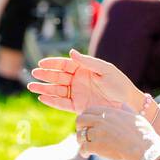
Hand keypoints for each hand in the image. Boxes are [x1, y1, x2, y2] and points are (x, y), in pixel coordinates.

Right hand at [27, 48, 142, 112]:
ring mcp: (77, 93)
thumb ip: (88, 62)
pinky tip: (42, 98)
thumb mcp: (105, 69)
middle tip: (34, 73)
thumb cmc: (119, 83)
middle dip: (45, 75)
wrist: (127, 103)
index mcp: (83, 69)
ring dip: (44, 88)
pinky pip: (62, 103)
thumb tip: (71, 52)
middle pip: (58, 77)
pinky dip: (52, 101)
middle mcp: (78, 81)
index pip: (64, 64)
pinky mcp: (78, 106)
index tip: (41, 63)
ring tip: (32, 87)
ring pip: (57, 90)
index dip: (52, 64)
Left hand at [75, 102, 155, 159]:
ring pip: (80, 135)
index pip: (90, 110)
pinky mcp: (96, 146)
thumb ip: (127, 110)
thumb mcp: (136, 118)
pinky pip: (83, 148)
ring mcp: (98, 133)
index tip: (88, 123)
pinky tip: (86, 155)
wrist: (144, 149)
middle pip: (80, 120)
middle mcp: (102, 120)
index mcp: (110, 112)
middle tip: (84, 134)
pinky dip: (83, 152)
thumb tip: (124, 104)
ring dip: (81, 141)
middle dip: (80, 127)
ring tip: (85, 145)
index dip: (87, 116)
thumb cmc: (144, 135)